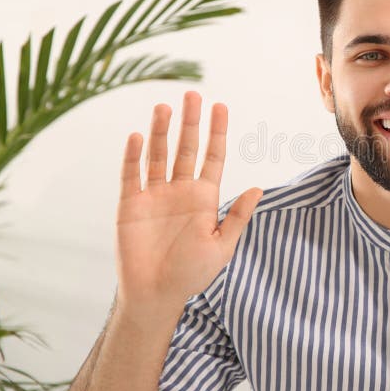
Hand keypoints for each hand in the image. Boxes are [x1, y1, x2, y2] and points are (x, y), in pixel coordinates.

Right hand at [114, 91, 261, 312]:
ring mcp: (155, 195)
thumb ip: (237, 217)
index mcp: (204, 197)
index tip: (220, 107)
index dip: (216, 132)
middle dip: (190, 122)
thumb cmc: (192, 274)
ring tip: (164, 107)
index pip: (212, 156)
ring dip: (161, 131)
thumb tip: (258, 188)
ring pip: (159, 155)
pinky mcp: (131, 204)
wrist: (156, 295)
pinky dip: (134, 156)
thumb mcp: (222, 246)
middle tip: (193, 95)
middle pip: (186, 148)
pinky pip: (132, 175)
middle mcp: (180, 190)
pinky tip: (138, 136)